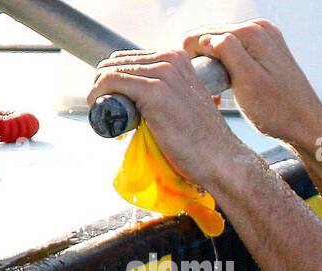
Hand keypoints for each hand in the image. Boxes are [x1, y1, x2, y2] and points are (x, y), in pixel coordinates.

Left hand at [89, 49, 253, 193]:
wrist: (222, 160)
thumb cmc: (205, 142)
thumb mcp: (186, 104)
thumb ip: (167, 92)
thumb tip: (137, 99)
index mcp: (179, 60)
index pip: (131, 58)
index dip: (115, 78)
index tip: (112, 99)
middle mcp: (171, 61)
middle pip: (117, 62)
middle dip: (104, 83)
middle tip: (105, 107)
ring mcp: (164, 75)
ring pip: (111, 71)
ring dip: (100, 90)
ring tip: (103, 112)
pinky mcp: (154, 92)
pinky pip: (111, 82)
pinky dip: (98, 94)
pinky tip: (99, 107)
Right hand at [182, 19, 321, 150]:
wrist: (308, 127)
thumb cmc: (279, 112)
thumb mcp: (247, 80)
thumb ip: (225, 50)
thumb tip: (204, 38)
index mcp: (253, 32)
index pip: (203, 34)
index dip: (192, 58)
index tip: (196, 82)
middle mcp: (261, 29)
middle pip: (213, 38)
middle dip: (205, 61)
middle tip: (209, 90)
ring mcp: (266, 40)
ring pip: (224, 47)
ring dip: (216, 66)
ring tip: (220, 91)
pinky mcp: (268, 53)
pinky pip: (238, 54)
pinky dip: (229, 68)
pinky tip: (230, 86)